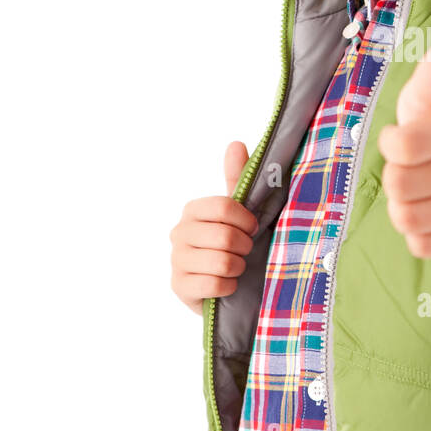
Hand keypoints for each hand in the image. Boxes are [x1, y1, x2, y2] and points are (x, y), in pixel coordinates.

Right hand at [169, 141, 258, 313]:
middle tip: (245, 250)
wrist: (230, 285)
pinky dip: (229, 286)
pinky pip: (214, 284)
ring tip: (237, 266)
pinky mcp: (179, 287)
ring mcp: (176, 260)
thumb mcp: (242, 212)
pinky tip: (227, 284)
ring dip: (238, 267)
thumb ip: (239, 179)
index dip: (246, 219)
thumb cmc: (237, 243)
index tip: (254, 227)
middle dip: (244, 246)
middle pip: (224, 236)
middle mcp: (179, 232)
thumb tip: (235, 143)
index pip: (223, 206)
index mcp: (194, 209)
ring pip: (221, 261)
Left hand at [376, 43, 430, 259]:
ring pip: (407, 221)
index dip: (391, 142)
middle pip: (400, 188)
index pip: (403, 148)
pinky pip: (422, 246)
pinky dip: (418, 231)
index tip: (402, 135)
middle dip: (395, 175)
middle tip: (414, 165)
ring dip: (402, 205)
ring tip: (421, 187)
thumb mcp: (430, 94)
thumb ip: (430, 78)